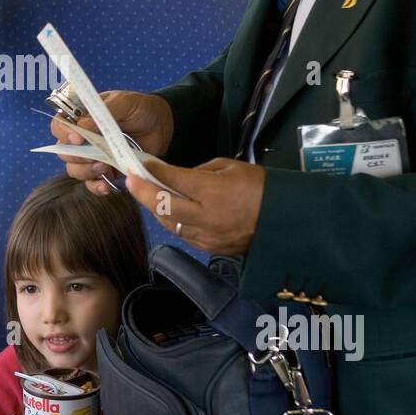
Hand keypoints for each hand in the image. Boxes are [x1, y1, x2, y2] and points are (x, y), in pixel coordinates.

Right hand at [51, 91, 174, 196]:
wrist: (162, 125)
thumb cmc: (140, 108)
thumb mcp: (125, 102)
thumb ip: (105, 111)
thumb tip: (82, 125)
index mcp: (81, 116)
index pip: (59, 125)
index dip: (63, 133)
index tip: (78, 139)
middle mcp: (82, 137)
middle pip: (64, 152)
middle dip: (77, 158)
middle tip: (96, 157)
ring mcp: (92, 156)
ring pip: (74, 170)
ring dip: (86, 172)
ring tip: (105, 168)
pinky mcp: (105, 171)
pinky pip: (91, 184)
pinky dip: (96, 187)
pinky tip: (107, 186)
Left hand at [124, 156, 265, 256]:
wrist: (285, 220)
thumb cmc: (260, 187)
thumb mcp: (231, 167)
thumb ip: (201, 172)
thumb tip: (178, 177)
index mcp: (213, 191)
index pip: (173, 180)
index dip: (152, 171)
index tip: (140, 165)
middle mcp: (206, 216)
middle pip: (162, 205)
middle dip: (141, 193)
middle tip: (130, 181)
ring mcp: (207, 236)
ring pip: (169, 224)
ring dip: (155, 209)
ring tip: (146, 196)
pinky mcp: (210, 248)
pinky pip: (183, 235)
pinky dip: (172, 222)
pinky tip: (169, 212)